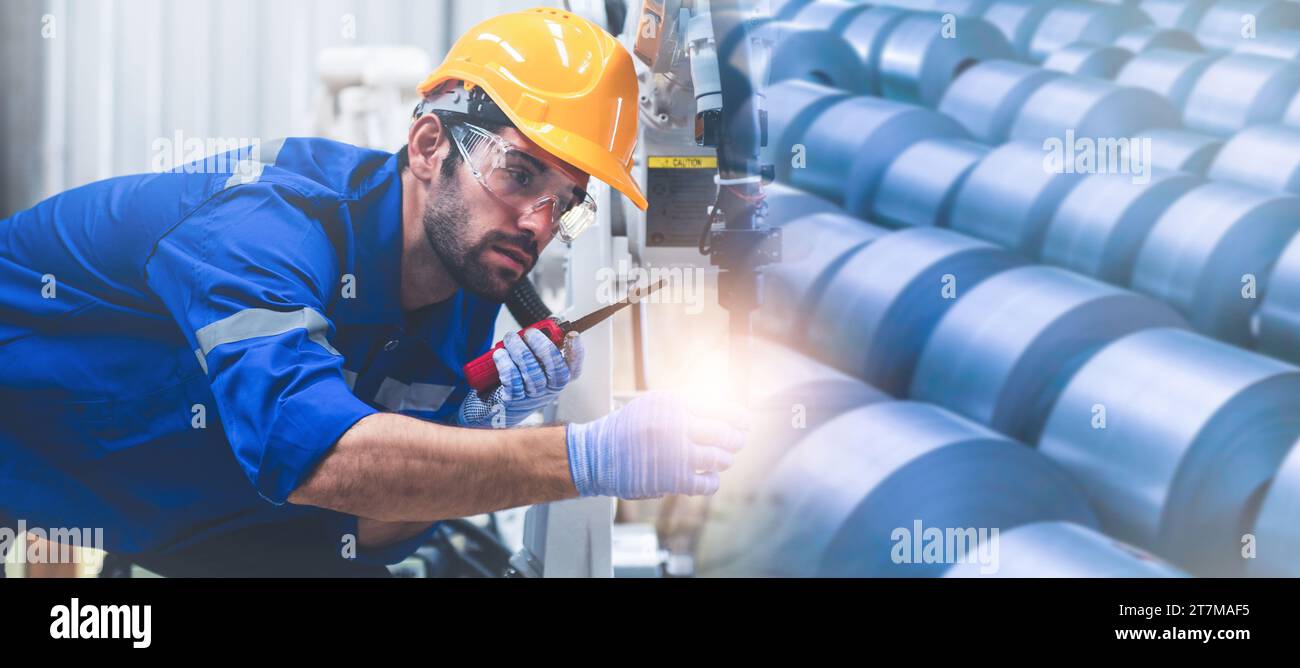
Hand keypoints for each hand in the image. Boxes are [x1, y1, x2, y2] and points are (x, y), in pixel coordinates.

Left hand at [458, 327, 583, 427]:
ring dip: (519, 349)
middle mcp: (550, 389)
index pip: (575, 367)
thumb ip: (543, 347)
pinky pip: (512, 379)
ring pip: (531, 371)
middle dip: (542, 345)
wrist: (500, 405)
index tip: (572, 334)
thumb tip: (546, 327)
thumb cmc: (521, 376)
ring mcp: (533, 396)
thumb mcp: (537, 363)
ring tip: (511, 338)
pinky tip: (500, 354)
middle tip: (530, 333)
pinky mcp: (513, 400)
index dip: (576, 351)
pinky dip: (505, 363)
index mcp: (560, 378)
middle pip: (555, 368)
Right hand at [565, 391, 746, 498]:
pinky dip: (713, 481)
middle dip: (736, 439)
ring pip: (720, 457)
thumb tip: (725, 412)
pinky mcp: (674, 478)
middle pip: (725, 432)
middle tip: (738, 441)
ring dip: (724, 460)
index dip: (738, 417)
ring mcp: (677, 453)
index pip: (720, 407)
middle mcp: (677, 425)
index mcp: (673, 403)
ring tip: (721, 460)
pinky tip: (709, 478)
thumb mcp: (654, 405)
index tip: (745, 421)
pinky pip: (708, 482)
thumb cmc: (626, 430)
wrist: (596, 455)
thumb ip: (685, 406)